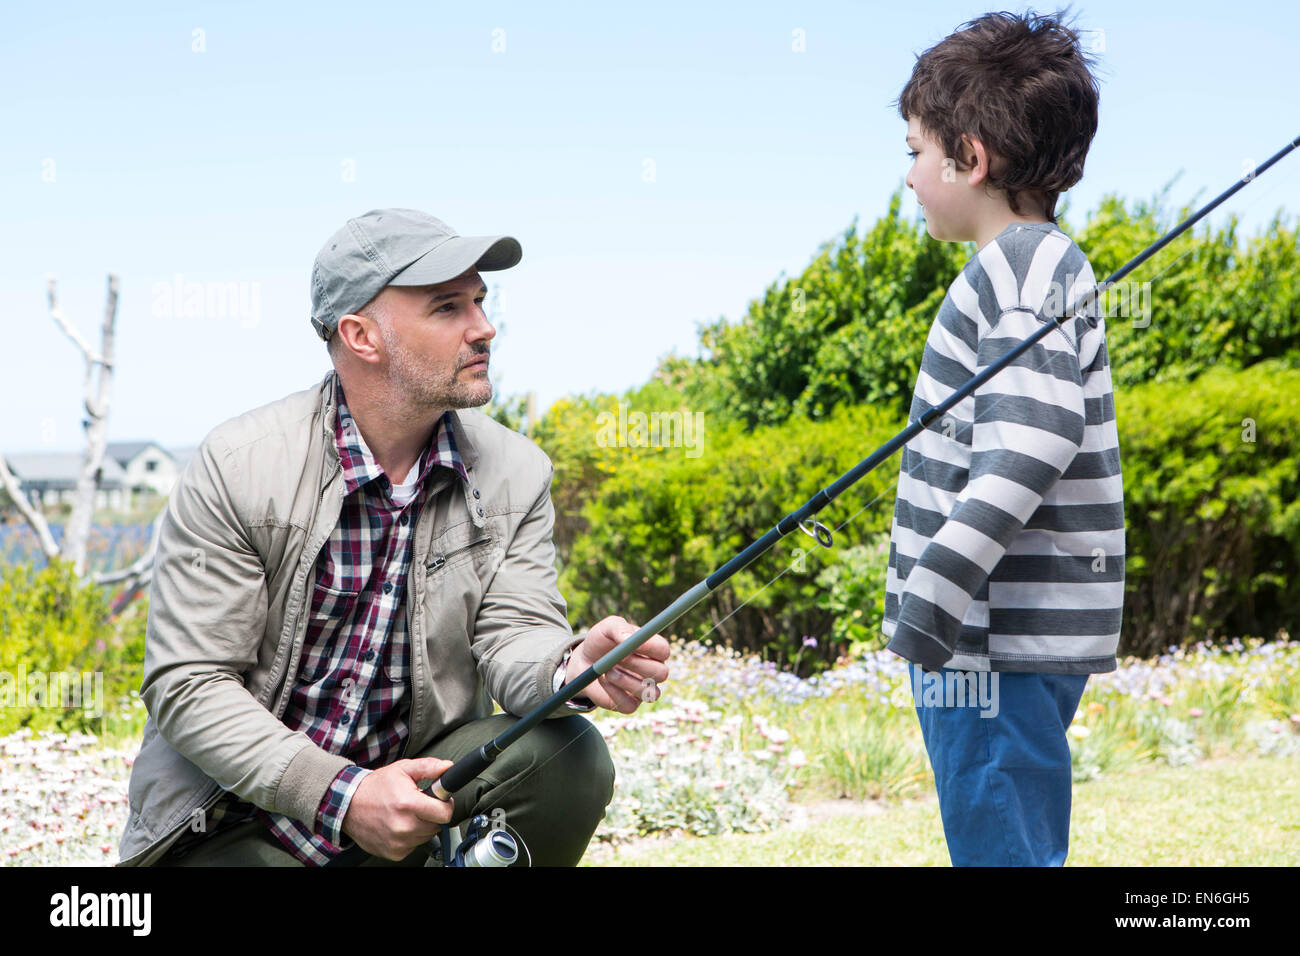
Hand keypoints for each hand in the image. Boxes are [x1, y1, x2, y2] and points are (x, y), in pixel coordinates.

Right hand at [340, 757, 454, 860]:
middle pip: (437, 825)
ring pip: (427, 836)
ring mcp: (398, 842)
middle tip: (417, 805)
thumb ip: (427, 767)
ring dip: (421, 826)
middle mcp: (403, 826)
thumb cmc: (376, 787)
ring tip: (406, 814)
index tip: (438, 800)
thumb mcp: (402, 769)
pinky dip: (410, 837)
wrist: (349, 805)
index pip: (445, 814)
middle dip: (431, 814)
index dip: (445, 804)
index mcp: (408, 804)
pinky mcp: (394, 853)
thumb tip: (446, 767)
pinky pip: (414, 846)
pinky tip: (399, 825)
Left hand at [565, 615, 669, 713]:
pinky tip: (602, 680)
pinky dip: (613, 693)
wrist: (583, 661)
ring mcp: (643, 689)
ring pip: (649, 692)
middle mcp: (653, 671)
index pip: (663, 650)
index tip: (633, 642)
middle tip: (619, 657)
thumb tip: (628, 638)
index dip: (651, 647)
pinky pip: (630, 705)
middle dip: (639, 665)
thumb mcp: (606, 628)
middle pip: (662, 673)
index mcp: (652, 649)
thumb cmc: (601, 642)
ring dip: (624, 680)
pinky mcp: (629, 705)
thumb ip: (619, 628)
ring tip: (606, 670)